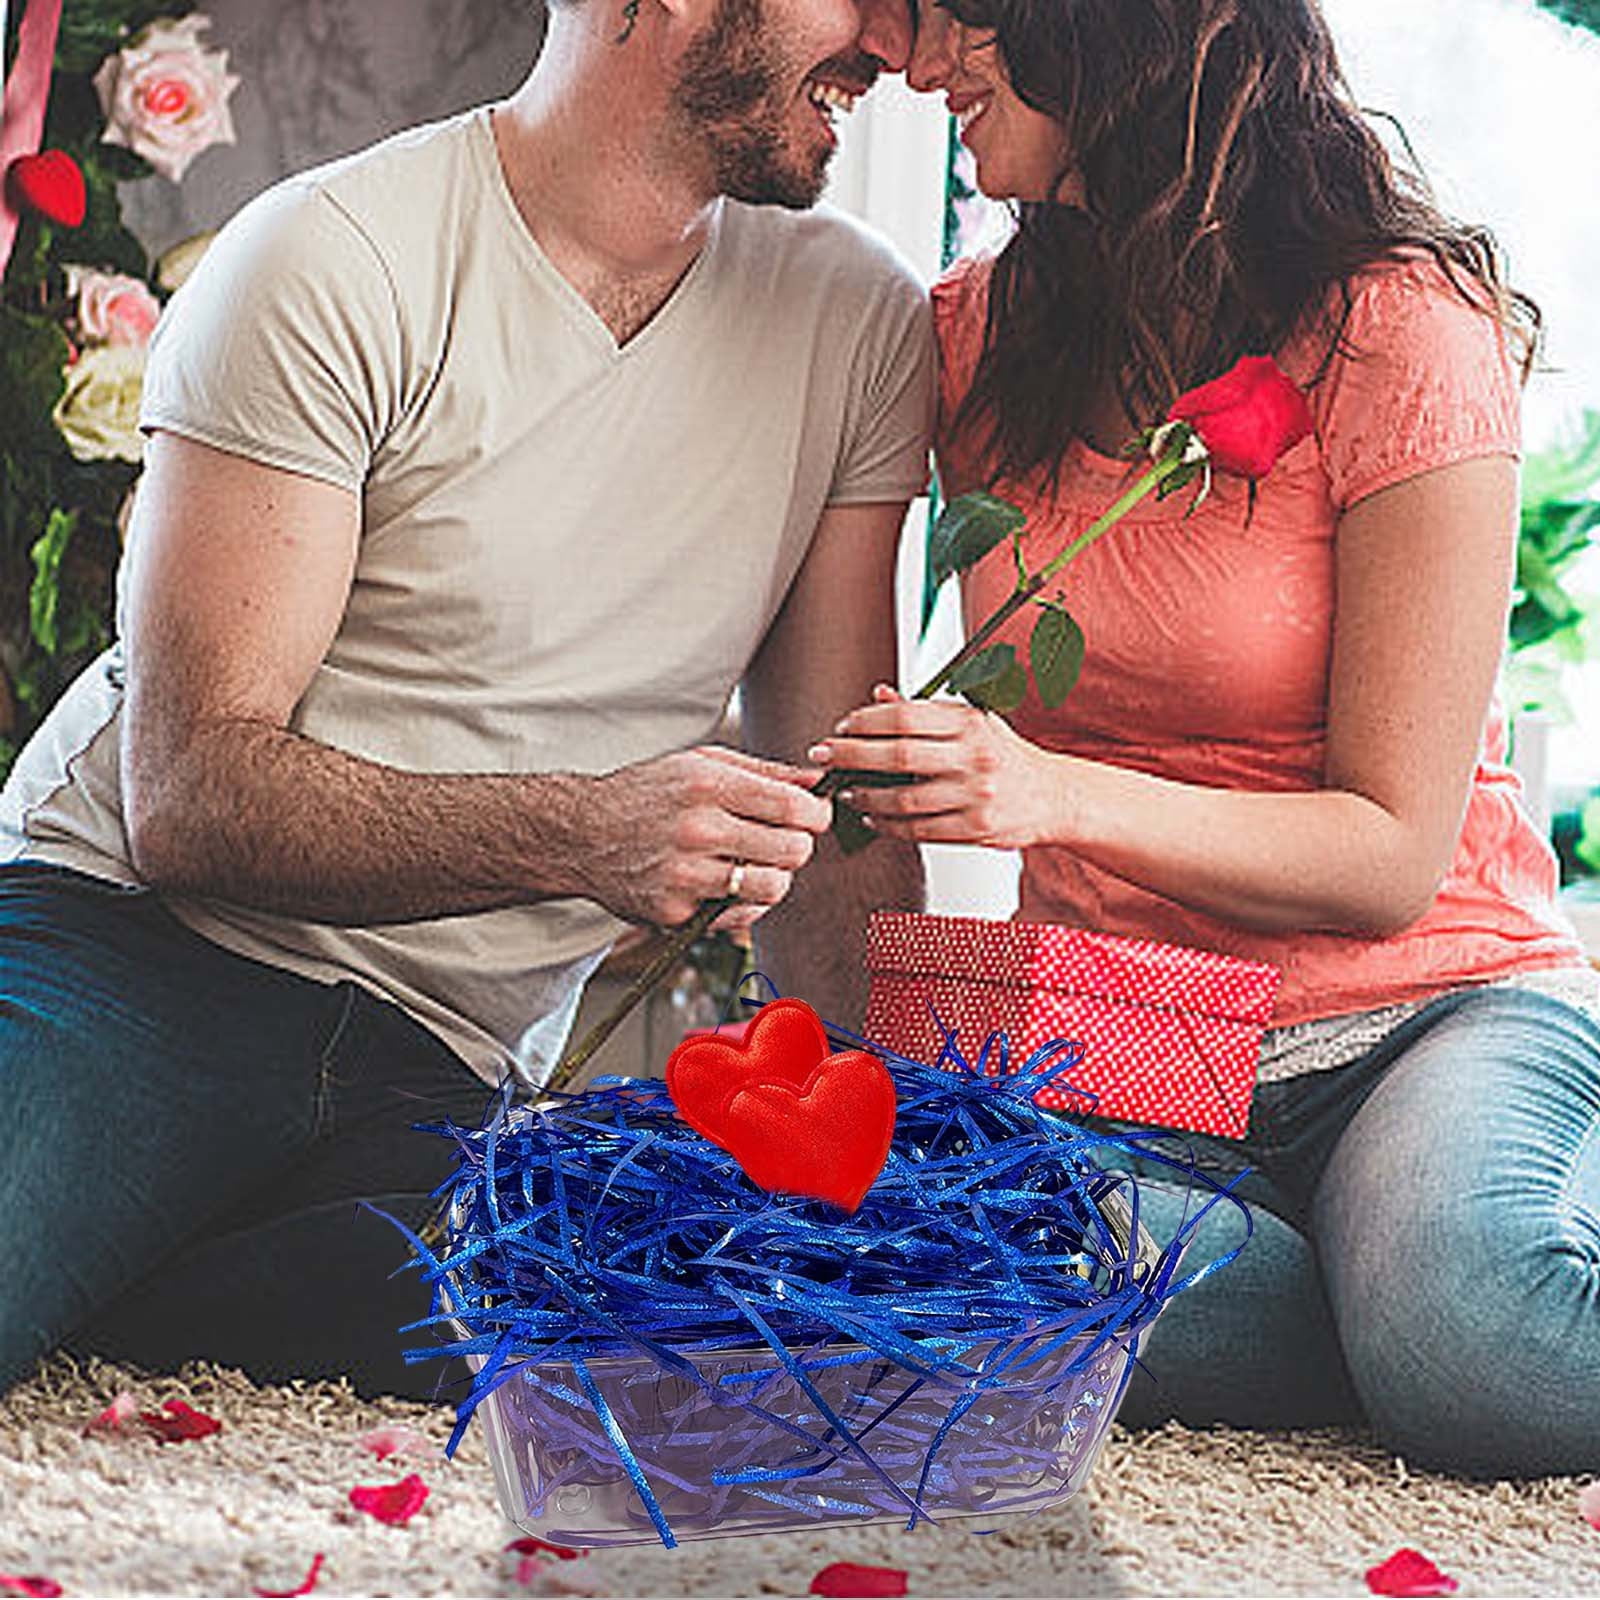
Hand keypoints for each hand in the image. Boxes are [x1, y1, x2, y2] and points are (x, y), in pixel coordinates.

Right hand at [579, 746, 832, 929]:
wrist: (581, 834)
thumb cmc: (648, 793)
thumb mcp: (702, 763)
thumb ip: (766, 772)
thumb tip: (820, 779)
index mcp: (707, 785)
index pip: (793, 807)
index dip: (818, 814)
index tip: (815, 817)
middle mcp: (698, 830)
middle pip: (792, 850)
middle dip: (799, 846)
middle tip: (785, 841)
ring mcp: (686, 876)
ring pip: (773, 887)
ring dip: (777, 877)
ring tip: (758, 863)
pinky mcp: (676, 912)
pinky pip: (741, 915)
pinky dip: (747, 902)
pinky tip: (731, 882)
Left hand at [809, 685, 1063, 848]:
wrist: (1053, 796)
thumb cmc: (1006, 756)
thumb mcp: (972, 721)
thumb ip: (924, 710)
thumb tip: (879, 694)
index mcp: (969, 723)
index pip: (905, 717)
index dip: (865, 721)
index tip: (841, 727)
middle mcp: (974, 757)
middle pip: (898, 755)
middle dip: (851, 755)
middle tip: (823, 756)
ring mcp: (975, 796)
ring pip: (904, 799)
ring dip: (865, 796)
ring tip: (846, 791)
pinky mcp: (976, 829)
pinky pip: (919, 830)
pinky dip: (888, 825)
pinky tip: (872, 816)